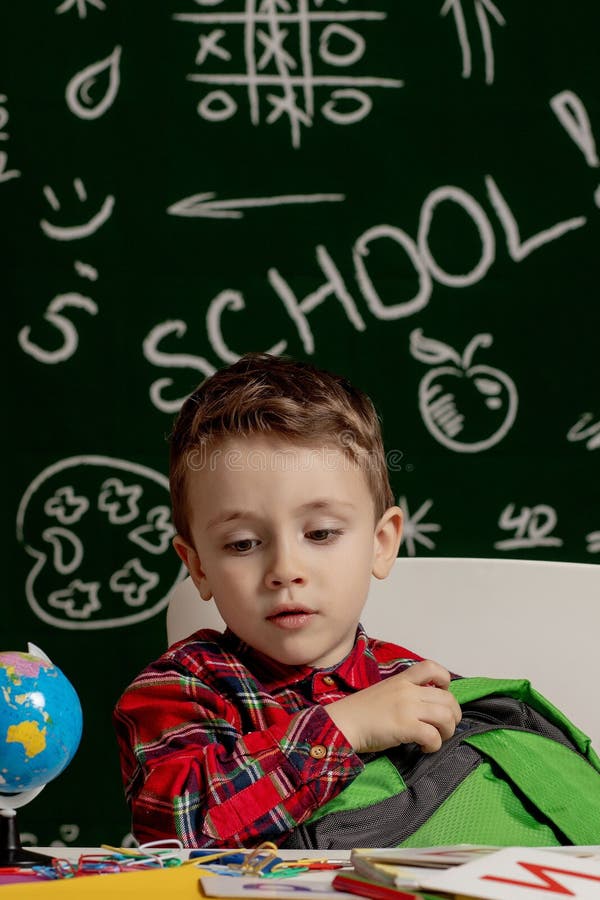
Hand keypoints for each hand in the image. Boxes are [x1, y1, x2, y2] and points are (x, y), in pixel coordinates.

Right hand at [326, 659, 460, 753]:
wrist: (342, 723)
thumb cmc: (360, 712)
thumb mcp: (385, 692)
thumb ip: (405, 694)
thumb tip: (426, 708)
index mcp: (402, 679)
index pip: (433, 667)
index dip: (445, 681)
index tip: (441, 695)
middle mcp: (408, 690)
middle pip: (447, 698)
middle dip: (453, 715)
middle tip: (444, 727)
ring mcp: (407, 708)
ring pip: (446, 716)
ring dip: (447, 731)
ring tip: (436, 738)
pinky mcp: (405, 726)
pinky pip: (433, 736)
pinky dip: (434, 745)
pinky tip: (424, 748)